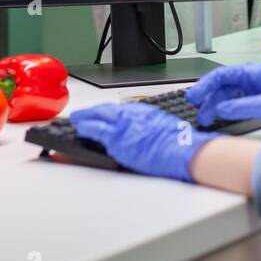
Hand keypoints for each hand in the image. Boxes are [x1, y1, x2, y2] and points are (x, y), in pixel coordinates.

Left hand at [69, 103, 218, 180]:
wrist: (184, 151)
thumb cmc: (181, 145)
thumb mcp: (166, 130)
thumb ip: (153, 129)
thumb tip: (147, 136)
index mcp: (145, 112)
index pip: (121, 110)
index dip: (109, 113)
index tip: (104, 115)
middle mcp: (133, 114)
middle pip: (107, 110)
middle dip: (94, 111)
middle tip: (83, 114)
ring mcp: (124, 125)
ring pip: (98, 116)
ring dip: (86, 117)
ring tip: (77, 119)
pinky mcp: (117, 138)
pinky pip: (96, 129)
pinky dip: (85, 127)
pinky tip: (79, 127)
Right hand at [186, 62, 260, 134]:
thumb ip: (243, 106)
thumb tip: (221, 107)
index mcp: (256, 72)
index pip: (224, 75)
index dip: (206, 85)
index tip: (194, 95)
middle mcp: (255, 79)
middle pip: (223, 85)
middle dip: (208, 96)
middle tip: (195, 108)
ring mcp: (257, 91)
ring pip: (228, 95)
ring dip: (215, 105)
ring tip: (206, 118)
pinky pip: (237, 104)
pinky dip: (226, 110)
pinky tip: (220, 117)